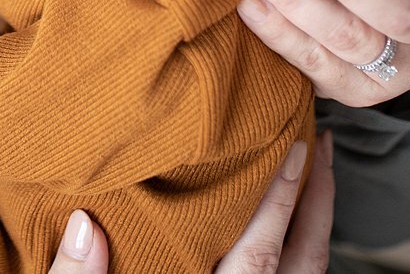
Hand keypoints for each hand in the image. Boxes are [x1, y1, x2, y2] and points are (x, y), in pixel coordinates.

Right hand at [45, 132, 335, 273]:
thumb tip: (85, 226)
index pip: (258, 259)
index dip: (281, 201)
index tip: (300, 149)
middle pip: (301, 269)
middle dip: (318, 205)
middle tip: (325, 148)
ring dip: (314, 233)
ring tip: (313, 183)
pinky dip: (297, 265)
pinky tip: (286, 242)